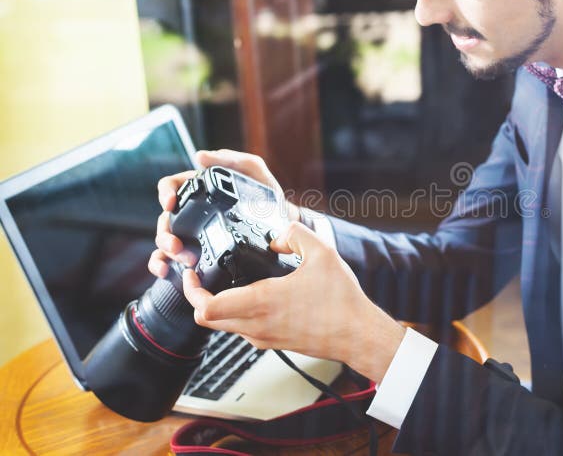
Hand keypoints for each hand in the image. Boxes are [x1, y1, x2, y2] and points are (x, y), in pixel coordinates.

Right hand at [148, 149, 300, 277]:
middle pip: (165, 219)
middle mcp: (190, 212)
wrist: (283, 224)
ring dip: (167, 251)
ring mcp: (192, 234)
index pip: (171, 186)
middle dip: (166, 233)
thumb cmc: (266, 194)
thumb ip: (231, 160)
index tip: (170, 203)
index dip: (165, 193)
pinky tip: (165, 271)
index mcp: (198, 190)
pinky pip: (170, 260)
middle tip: (178, 244)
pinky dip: (161, 265)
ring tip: (185, 260)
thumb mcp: (253, 170)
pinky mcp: (197, 253)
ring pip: (165, 241)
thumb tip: (199, 157)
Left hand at [182, 222, 404, 382]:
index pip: (206, 307)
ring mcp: (263, 337)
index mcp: (263, 302)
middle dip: (196, 297)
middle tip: (200, 276)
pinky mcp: (272, 343)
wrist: (356, 334)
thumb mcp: (322, 253)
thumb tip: (276, 235)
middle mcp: (257, 325)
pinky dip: (235, 314)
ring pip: (222, 326)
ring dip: (215, 307)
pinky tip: (250, 296)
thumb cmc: (341, 301)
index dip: (191, 289)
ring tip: (224, 283)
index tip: (191, 273)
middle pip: (205, 320)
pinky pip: (242, 330)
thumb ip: (294, 234)